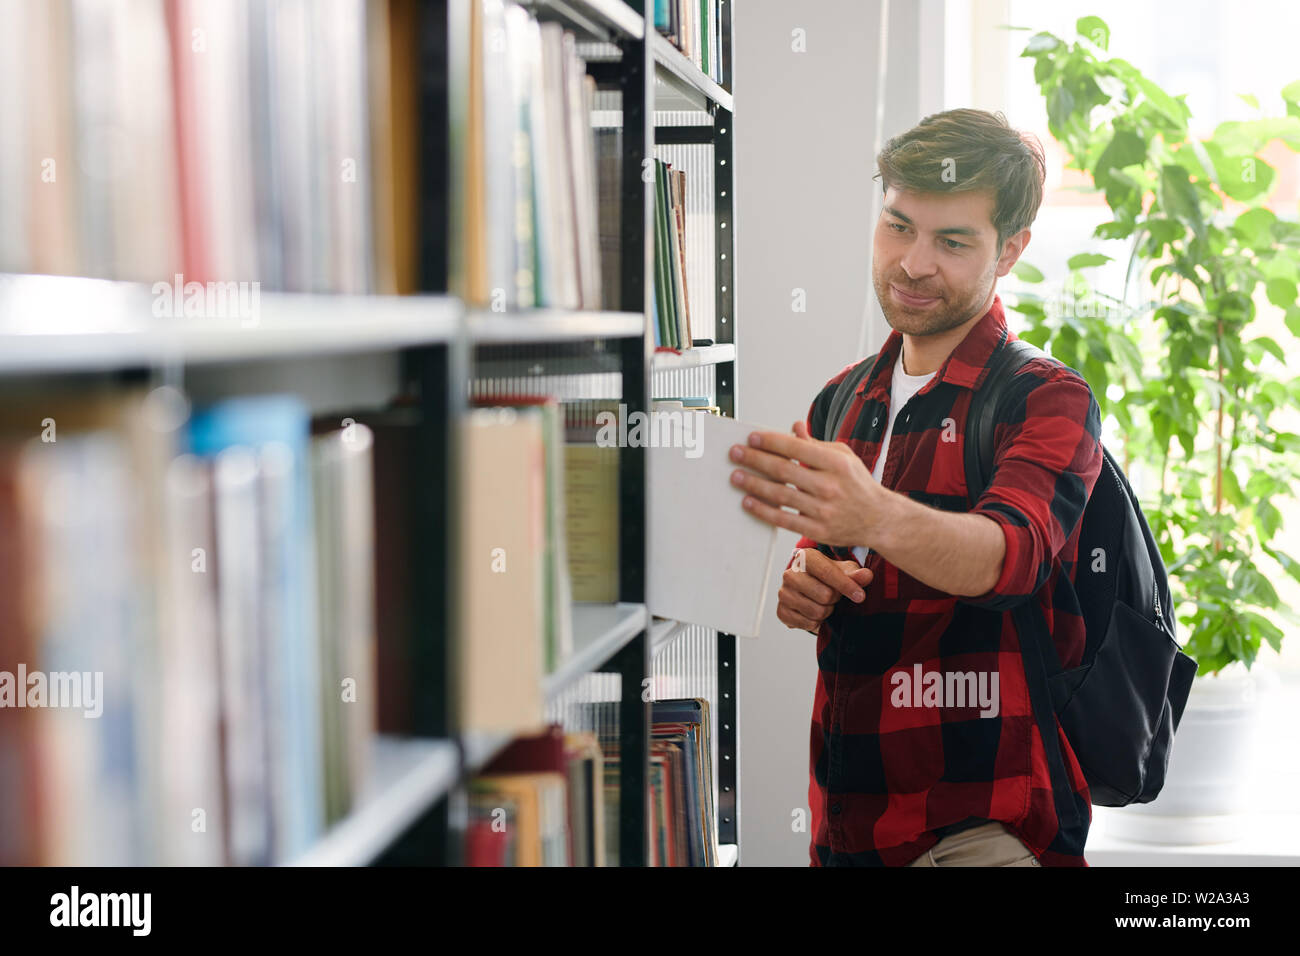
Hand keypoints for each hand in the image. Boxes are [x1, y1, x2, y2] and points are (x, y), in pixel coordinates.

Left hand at [730, 421, 890, 547]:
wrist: (879, 519)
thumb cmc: (858, 484)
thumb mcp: (844, 457)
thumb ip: (816, 444)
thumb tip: (793, 427)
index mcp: (837, 464)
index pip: (797, 448)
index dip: (772, 442)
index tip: (752, 437)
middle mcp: (830, 486)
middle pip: (784, 471)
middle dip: (755, 460)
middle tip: (735, 453)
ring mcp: (824, 510)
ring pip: (781, 495)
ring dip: (754, 484)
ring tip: (736, 476)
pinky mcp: (818, 530)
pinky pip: (784, 520)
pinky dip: (763, 510)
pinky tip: (748, 501)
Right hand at [777, 548, 873, 633]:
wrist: (811, 590)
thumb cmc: (829, 577)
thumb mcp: (845, 571)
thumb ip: (856, 574)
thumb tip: (866, 575)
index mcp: (805, 557)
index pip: (826, 572)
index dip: (846, 586)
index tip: (860, 596)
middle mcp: (790, 573)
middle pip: (824, 595)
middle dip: (834, 599)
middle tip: (834, 596)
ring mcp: (783, 593)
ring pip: (816, 611)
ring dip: (826, 612)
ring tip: (824, 604)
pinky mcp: (781, 612)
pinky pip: (807, 624)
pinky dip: (816, 622)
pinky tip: (815, 613)